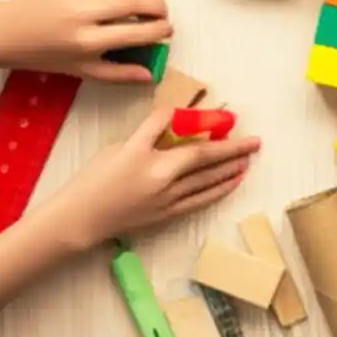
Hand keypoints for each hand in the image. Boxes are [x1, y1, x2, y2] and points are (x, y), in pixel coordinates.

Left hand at [0, 0, 171, 81]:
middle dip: (158, 7)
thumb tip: (151, 74)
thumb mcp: (82, 71)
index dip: (160, 30)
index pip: (136, 32)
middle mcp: (83, 15)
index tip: (167, 31)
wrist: (8, 31)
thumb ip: (118, 73)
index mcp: (87, 42)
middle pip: (135, 3)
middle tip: (163, 13)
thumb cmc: (46, 55)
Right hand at [52, 108, 259, 247]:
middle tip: (256, 142)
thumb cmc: (94, 179)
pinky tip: (233, 181)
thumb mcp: (120, 147)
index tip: (227, 117)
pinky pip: (201, 200)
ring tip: (249, 158)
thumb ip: (150, 134)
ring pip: (206, 181)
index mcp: (146, 157)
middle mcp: (162, 178)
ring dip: (231, 168)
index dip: (205, 125)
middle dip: (233, 149)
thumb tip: (176, 122)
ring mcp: (167, 199)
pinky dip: (219, 190)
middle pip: (204, 159)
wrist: (80, 219)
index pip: (184, 137)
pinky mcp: (168, 215)